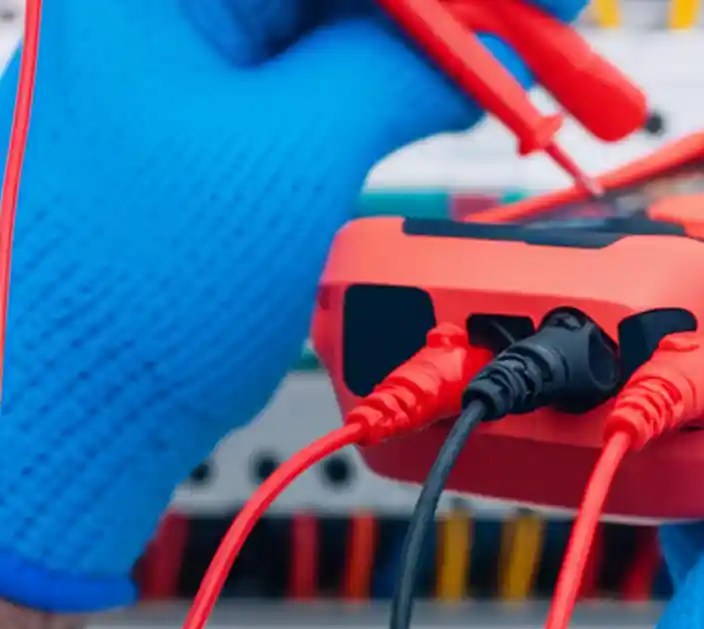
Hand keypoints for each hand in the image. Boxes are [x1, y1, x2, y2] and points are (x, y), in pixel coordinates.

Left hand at [0, 0, 582, 611]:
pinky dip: (383, 85)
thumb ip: (391, 73)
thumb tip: (475, 44)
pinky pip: (311, 75)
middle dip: (453, 15)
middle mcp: (151, 9)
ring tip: (510, 78)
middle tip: (542, 34)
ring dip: (428, 48)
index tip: (543, 4)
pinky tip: (443, 95)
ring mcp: (170, 65)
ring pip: (331, 26)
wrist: (64, 415)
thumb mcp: (294, 161)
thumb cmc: (130, 300)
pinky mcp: (195, 123)